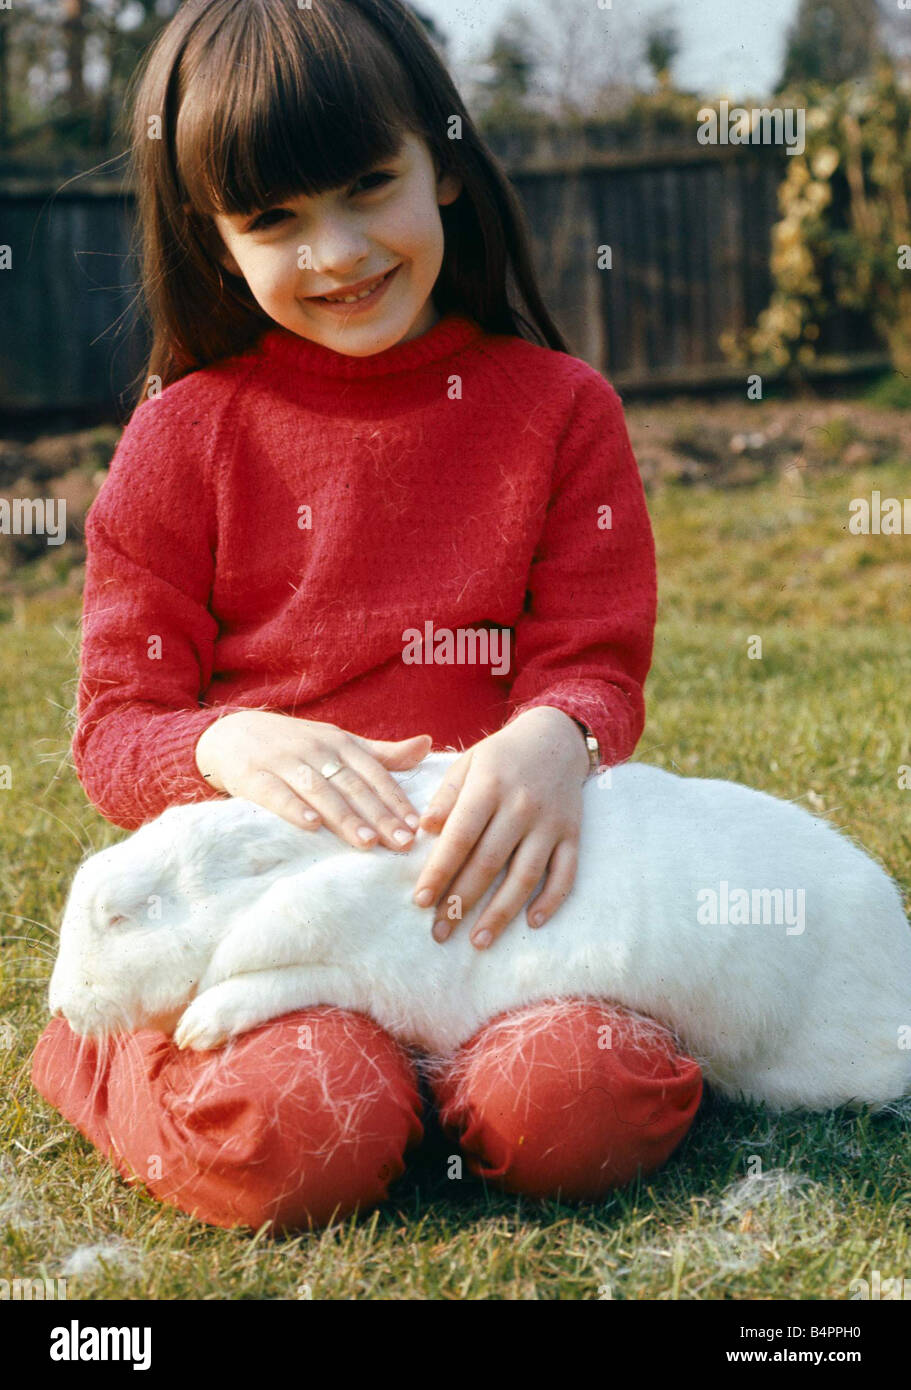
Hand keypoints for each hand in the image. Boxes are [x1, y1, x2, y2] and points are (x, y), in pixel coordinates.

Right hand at [194, 710, 430, 851]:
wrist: (233, 733)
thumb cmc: (296, 745)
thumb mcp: (339, 743)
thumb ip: (382, 753)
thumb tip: (428, 745)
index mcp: (340, 743)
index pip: (374, 773)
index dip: (396, 800)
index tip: (416, 827)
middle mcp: (316, 749)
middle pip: (352, 785)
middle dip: (379, 815)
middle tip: (401, 843)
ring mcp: (284, 761)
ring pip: (320, 790)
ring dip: (344, 816)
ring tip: (367, 842)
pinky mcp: (253, 775)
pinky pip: (276, 793)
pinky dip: (293, 809)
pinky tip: (311, 826)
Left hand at [412, 706, 588, 949]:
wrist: (557, 737)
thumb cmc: (503, 755)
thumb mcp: (469, 762)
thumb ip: (446, 796)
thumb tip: (423, 831)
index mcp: (490, 786)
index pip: (460, 837)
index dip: (439, 871)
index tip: (420, 901)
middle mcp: (521, 806)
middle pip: (489, 863)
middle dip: (461, 901)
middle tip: (439, 931)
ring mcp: (550, 822)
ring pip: (525, 876)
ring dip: (501, 913)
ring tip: (478, 940)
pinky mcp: (572, 834)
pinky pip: (565, 873)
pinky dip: (552, 900)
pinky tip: (532, 922)